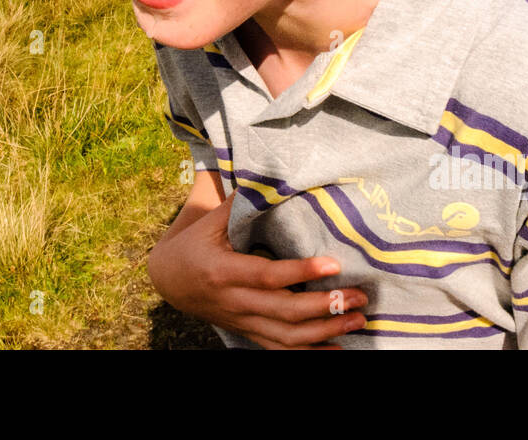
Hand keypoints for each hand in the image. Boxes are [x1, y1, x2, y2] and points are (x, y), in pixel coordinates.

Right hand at [148, 192, 367, 348]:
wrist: (168, 280)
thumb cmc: (194, 244)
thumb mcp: (209, 221)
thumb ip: (240, 203)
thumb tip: (273, 176)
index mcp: (223, 272)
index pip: (267, 276)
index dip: (300, 273)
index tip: (333, 264)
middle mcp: (234, 302)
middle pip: (284, 312)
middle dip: (326, 306)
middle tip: (359, 296)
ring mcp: (242, 321)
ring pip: (287, 337)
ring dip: (326, 331)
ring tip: (358, 319)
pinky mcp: (247, 332)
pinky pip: (280, 349)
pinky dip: (310, 352)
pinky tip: (338, 346)